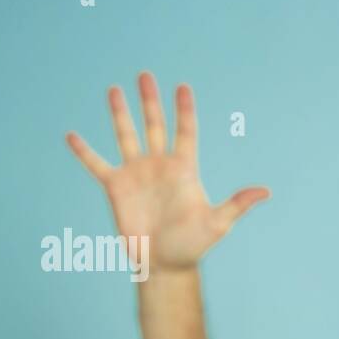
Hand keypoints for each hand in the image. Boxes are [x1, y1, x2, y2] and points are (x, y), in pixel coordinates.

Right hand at [65, 71, 268, 271]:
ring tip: (114, 89)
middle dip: (150, 100)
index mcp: (184, 169)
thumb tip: (266, 191)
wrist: (165, 263)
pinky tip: (71, 136)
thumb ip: (238, 203)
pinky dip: (84, 151)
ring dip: (120, 113)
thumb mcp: (218, 223)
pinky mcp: (115, 187)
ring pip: (126, 135)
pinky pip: (97, 164)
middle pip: (155, 125)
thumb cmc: (193, 244)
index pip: (185, 131)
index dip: (184, 110)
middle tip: (145, 75)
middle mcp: (159, 165)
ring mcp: (136, 173)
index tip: (183, 86)